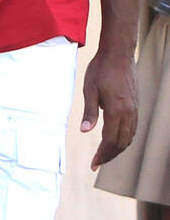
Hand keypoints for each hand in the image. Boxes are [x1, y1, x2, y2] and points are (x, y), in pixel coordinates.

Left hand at [81, 50, 137, 170]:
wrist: (118, 54)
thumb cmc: (101, 70)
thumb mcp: (89, 90)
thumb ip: (89, 112)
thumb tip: (84, 131)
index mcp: (116, 109)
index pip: (110, 140)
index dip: (102, 155)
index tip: (93, 165)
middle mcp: (128, 112)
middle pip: (121, 142)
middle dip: (109, 156)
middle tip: (96, 164)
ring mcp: (134, 109)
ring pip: (129, 137)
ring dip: (117, 149)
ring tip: (104, 156)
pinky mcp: (135, 105)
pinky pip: (132, 128)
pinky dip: (124, 139)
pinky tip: (115, 141)